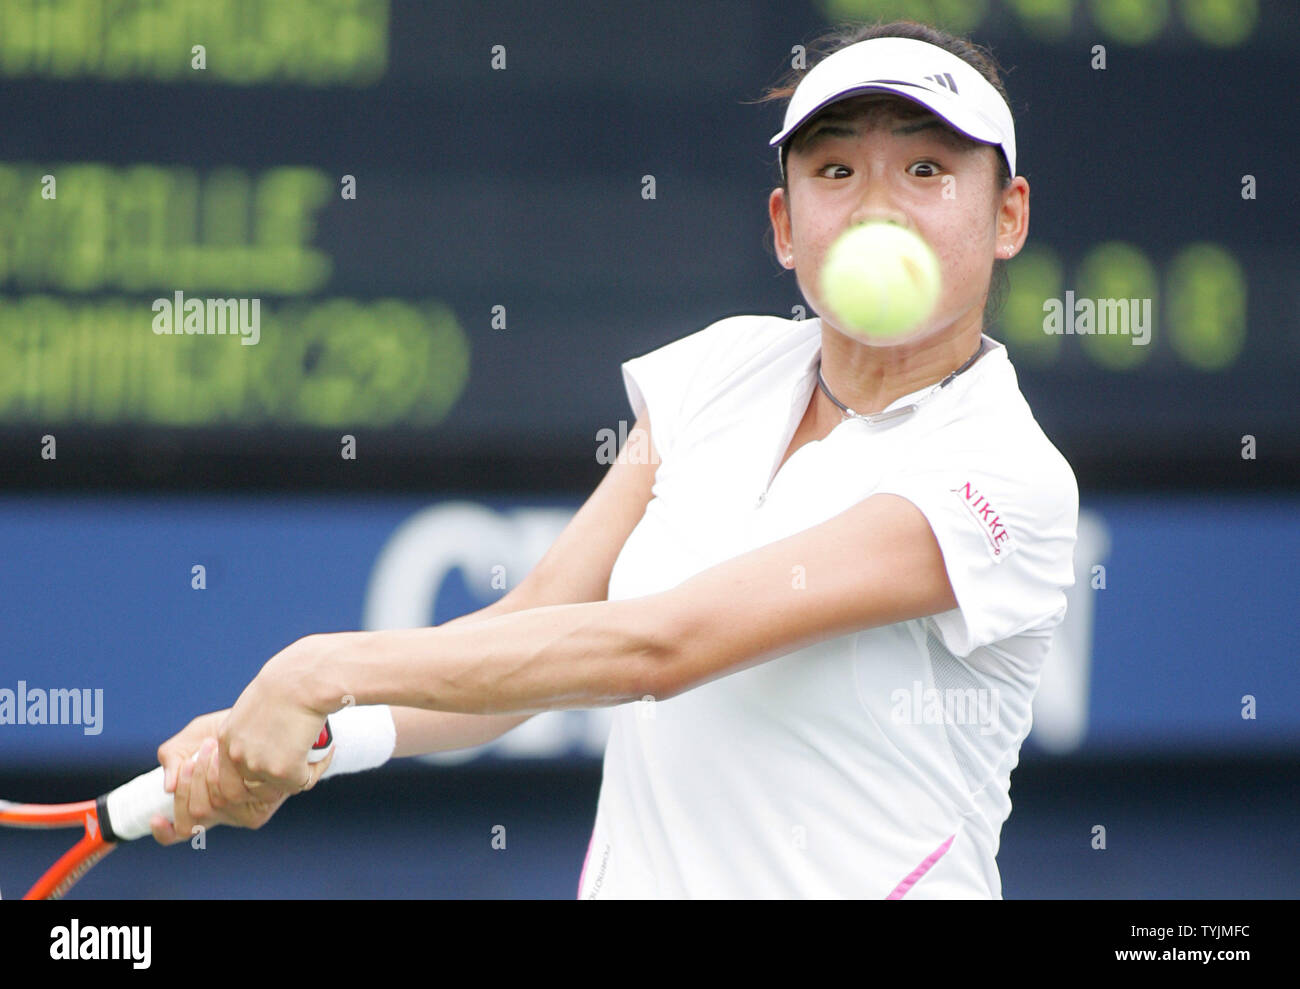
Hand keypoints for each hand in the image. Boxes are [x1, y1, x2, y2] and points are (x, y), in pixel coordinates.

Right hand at [150, 711, 313, 844]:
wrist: (260, 717)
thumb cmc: (223, 730)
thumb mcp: (190, 739)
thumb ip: (173, 758)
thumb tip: (168, 787)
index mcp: (202, 804)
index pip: (179, 833)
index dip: (165, 832)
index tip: (156, 818)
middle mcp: (222, 815)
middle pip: (193, 816)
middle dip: (190, 781)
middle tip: (199, 753)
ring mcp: (241, 813)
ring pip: (210, 806)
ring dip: (204, 773)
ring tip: (213, 746)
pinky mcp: (261, 807)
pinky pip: (231, 799)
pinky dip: (220, 773)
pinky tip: (220, 756)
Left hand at [216, 634, 347, 796]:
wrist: (307, 678)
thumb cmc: (289, 683)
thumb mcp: (259, 708)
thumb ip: (252, 733)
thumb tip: (265, 749)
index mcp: (227, 738)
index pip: (226, 781)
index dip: (251, 779)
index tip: (273, 767)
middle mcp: (237, 755)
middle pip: (249, 791)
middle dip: (273, 784)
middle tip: (295, 768)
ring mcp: (259, 765)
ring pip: (279, 788)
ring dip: (296, 776)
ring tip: (313, 756)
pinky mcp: (284, 769)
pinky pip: (304, 781)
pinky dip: (318, 768)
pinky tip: (327, 749)